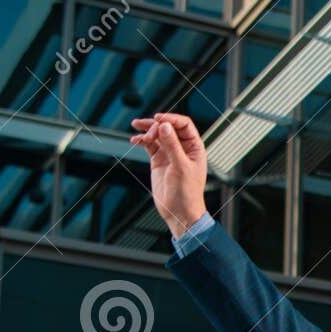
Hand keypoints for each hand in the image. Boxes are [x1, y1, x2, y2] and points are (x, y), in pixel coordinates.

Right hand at [130, 112, 207, 238]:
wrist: (179, 212)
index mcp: (195, 148)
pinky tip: (135, 140)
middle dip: (156, 125)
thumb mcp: (180, 167)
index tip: (159, 119)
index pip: (184, 125)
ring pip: (158, 134)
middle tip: (148, 131)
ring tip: (136, 129)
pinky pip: (150, 145)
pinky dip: (142, 140)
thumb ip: (172, 145)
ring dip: (147, 130)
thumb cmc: (187, 193)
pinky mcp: (159, 160)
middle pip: (169, 127)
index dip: (171, 119)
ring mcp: (170, 154)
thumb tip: (165, 126)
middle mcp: (182, 148)